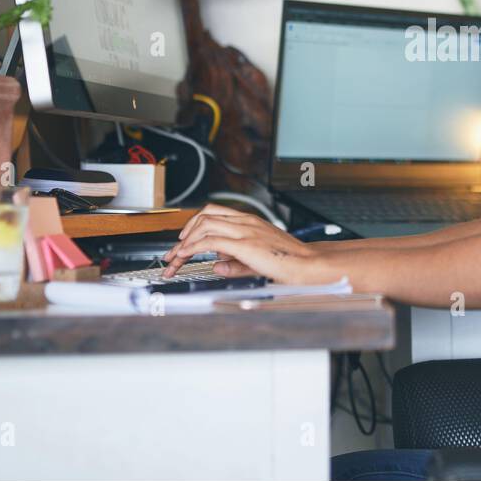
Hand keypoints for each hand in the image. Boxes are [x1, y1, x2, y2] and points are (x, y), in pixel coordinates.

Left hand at [162, 203, 331, 284]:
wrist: (307, 264)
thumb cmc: (289, 261)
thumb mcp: (257, 260)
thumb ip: (235, 264)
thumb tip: (217, 267)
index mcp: (249, 221)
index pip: (214, 213)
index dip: (193, 226)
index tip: (182, 243)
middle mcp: (245, 221)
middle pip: (204, 215)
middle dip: (183, 233)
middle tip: (173, 252)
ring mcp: (244, 230)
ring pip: (203, 225)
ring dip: (184, 242)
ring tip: (175, 259)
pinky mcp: (243, 244)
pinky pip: (209, 241)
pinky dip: (192, 248)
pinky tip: (185, 257)